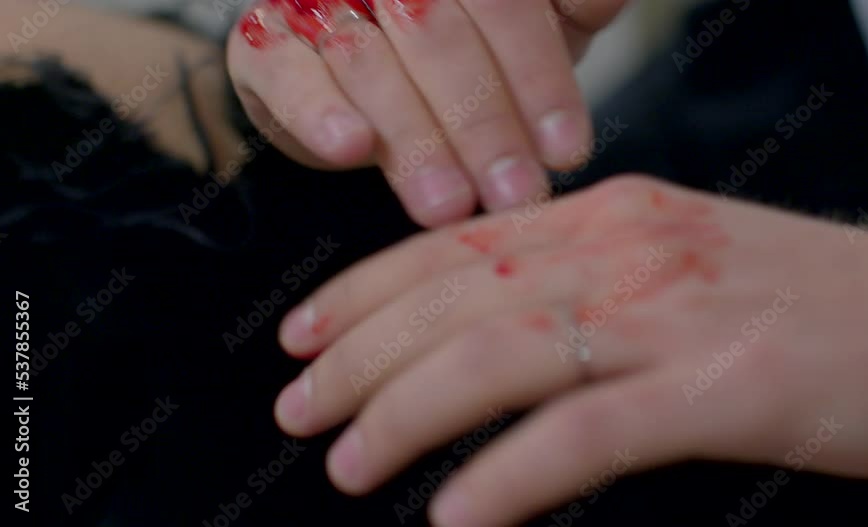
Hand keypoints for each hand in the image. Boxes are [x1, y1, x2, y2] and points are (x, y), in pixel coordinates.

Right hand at [227, 0, 625, 226]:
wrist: (365, 88)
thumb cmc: (472, 57)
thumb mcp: (531, 32)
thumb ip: (573, 6)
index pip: (504, 5)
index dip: (537, 78)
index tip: (566, 150)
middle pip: (438, 36)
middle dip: (482, 124)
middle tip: (515, 196)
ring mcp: (320, 2)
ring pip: (368, 62)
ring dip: (413, 139)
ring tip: (448, 206)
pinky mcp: (265, 45)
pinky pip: (284, 71)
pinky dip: (317, 110)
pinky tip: (350, 148)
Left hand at [272, 175, 867, 525]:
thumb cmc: (820, 304)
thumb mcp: (688, 263)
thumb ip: (593, 280)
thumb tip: (495, 324)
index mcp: (617, 213)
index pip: (458, 244)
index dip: (366, 289)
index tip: (304, 334)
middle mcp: (632, 247)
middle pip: (458, 297)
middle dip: (359, 356)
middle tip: (295, 406)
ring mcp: (678, 313)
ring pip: (499, 357)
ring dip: (406, 413)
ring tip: (346, 464)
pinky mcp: (726, 386)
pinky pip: (585, 434)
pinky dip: (507, 478)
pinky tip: (455, 517)